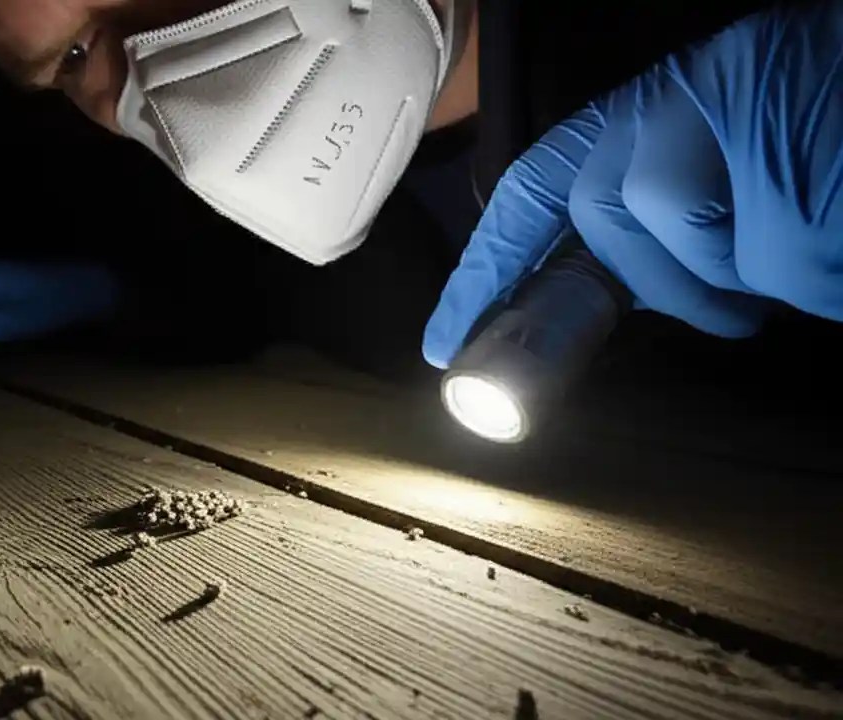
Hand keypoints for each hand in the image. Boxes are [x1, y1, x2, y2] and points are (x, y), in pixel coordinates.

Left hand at [423, 1, 841, 368]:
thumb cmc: (829, 132)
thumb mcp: (737, 157)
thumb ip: (672, 211)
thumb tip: (619, 288)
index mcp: (659, 100)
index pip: (536, 183)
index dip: (488, 267)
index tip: (449, 346)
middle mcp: (689, 88)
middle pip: (608, 207)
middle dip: (668, 280)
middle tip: (732, 310)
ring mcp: (748, 105)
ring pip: (706, 242)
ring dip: (765, 275)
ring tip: (823, 242)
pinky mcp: (805, 148)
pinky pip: (790, 258)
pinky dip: (822, 277)